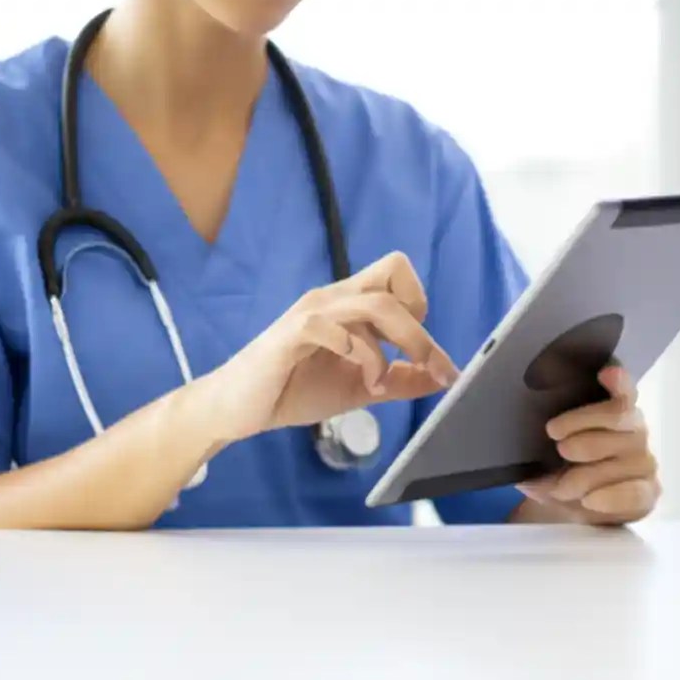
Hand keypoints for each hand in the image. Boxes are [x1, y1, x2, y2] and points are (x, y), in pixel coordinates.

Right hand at [193, 252, 459, 443]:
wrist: (236, 408)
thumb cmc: (294, 389)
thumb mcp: (362, 387)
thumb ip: (401, 380)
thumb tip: (443, 377)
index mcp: (349, 304)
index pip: (396, 271)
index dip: (418, 305)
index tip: (421, 350)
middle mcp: (333, 298)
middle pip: (393, 280)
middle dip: (421, 333)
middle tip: (432, 371)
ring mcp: (312, 313)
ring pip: (374, 305)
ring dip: (398, 345)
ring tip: (384, 384)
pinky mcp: (291, 334)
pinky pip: (332, 327)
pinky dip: (360, 354)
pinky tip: (362, 382)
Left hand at [516, 366, 659, 524]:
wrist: (568, 508)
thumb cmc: (560, 468)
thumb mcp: (544, 453)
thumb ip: (544, 444)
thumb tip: (533, 449)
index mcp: (614, 409)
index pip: (624, 389)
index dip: (618, 380)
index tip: (605, 374)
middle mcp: (635, 429)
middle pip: (617, 416)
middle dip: (582, 430)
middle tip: (559, 446)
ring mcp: (644, 460)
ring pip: (620, 458)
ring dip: (585, 475)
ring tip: (562, 487)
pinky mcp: (648, 492)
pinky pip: (634, 492)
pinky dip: (609, 497)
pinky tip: (590, 500)